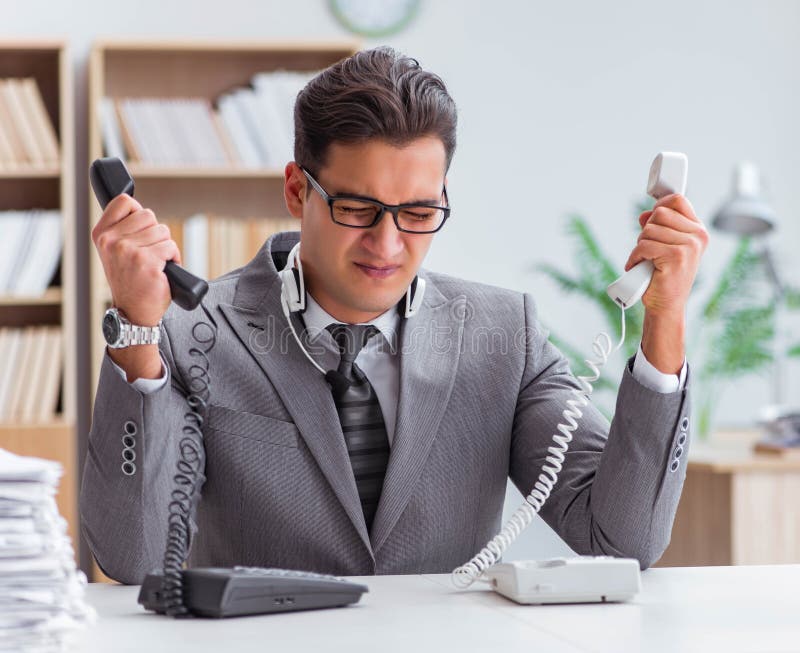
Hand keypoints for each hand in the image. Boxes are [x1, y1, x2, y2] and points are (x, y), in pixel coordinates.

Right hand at [91, 194, 179, 326]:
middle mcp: (111, 241)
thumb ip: (123, 227)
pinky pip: (171, 246)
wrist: (133, 312)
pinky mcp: (147, 262)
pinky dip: (174, 258)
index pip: (124, 201)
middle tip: (147, 255)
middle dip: (154, 233)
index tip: (138, 232)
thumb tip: (137, 205)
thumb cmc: (131, 280)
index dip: (138, 214)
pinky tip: (162, 271)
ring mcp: (128, 251)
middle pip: (148, 215)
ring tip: (154, 264)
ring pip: (162, 230)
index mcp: (101, 234)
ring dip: (165, 247)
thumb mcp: (116, 250)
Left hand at [625, 194, 707, 317]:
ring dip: (640, 246)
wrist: (666, 304)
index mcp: (698, 230)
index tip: (650, 219)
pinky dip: (635, 257)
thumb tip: (644, 214)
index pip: (677, 200)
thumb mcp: (662, 246)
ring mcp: (689, 245)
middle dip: (646, 230)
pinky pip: (644, 245)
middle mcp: (698, 236)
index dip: (659, 206)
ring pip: (649, 230)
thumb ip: (657, 227)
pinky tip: (638, 266)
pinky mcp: (676, 256)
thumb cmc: (663, 275)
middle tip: (648, 249)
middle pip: (659, 213)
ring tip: (646, 260)